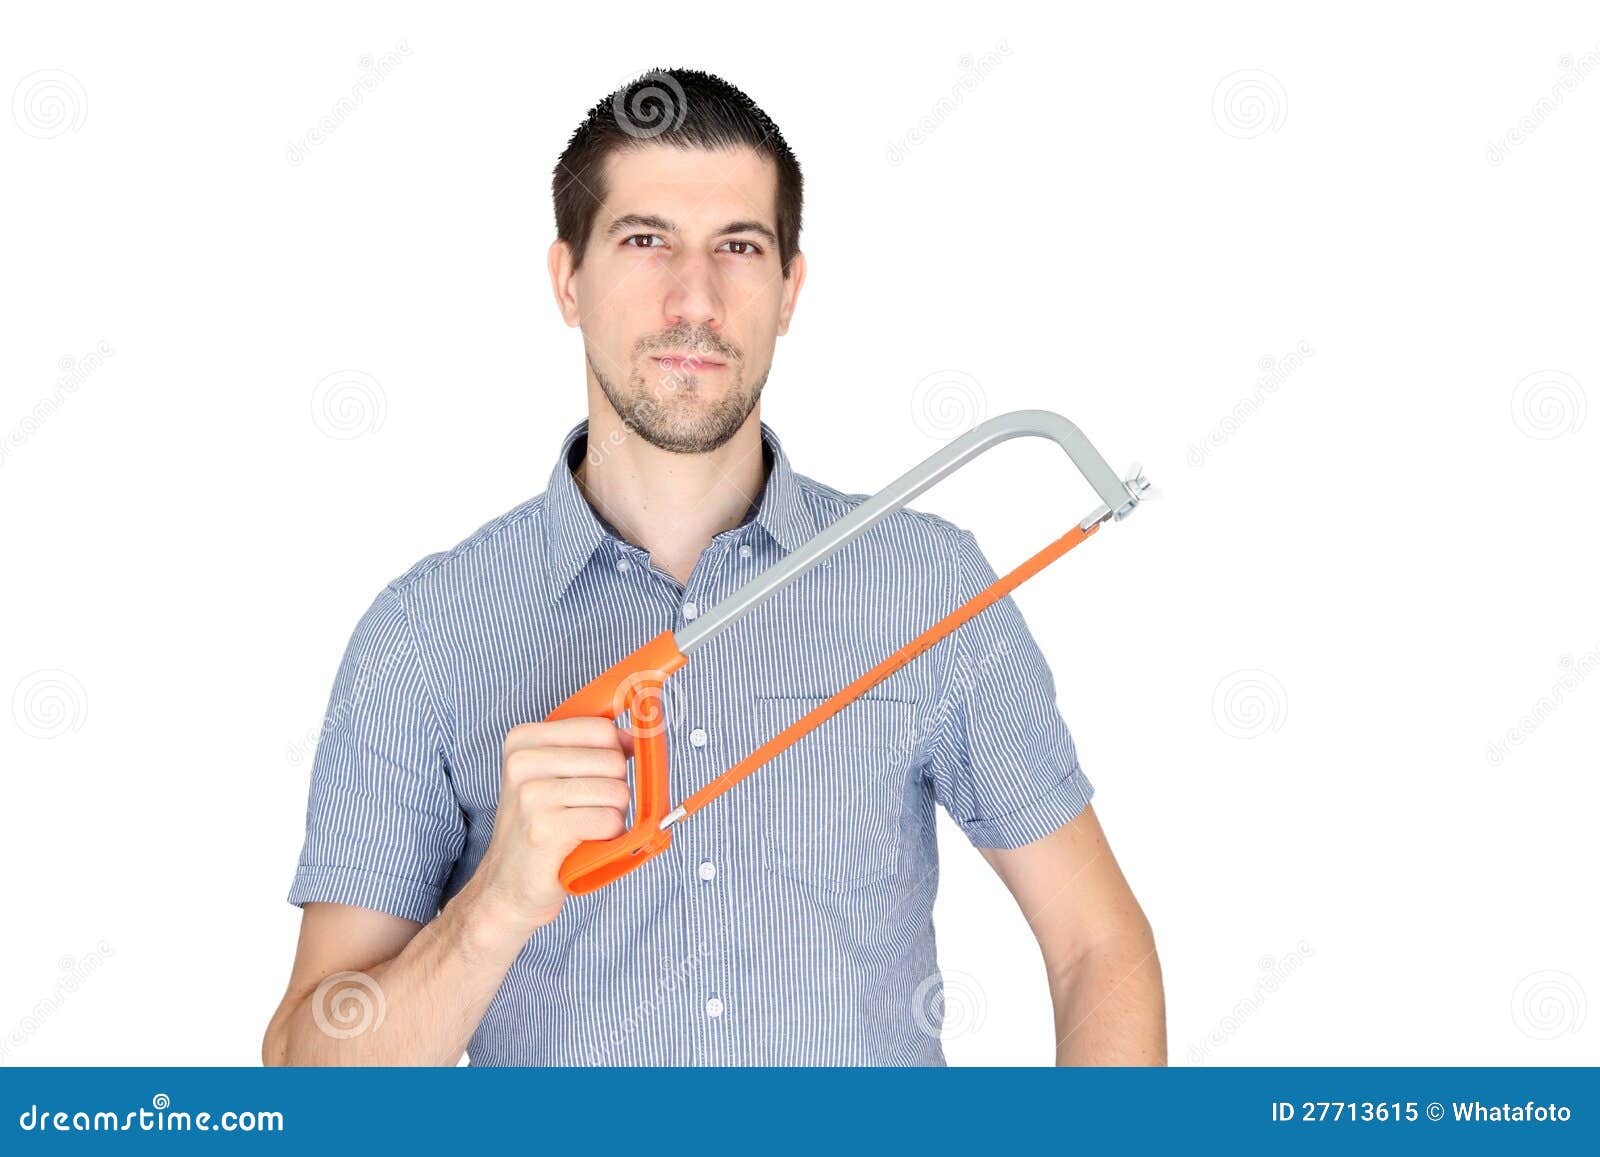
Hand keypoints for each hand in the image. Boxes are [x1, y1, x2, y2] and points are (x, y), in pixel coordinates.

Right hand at [465, 717, 633, 936]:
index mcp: (523, 740)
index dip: (617, 753)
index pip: (600, 729)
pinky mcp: (545, 829)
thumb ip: (591, 749)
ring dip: (613, 816)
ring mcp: (531, 796)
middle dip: (614, 790)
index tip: (605, 775)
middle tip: (586, 812)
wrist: (507, 887)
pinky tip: (584, 844)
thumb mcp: (556, 776)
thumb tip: (634, 736)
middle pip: (613, 760)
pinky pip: (609, 821)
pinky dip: (608, 837)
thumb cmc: (539, 829)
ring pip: (616, 792)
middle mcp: (523, 762)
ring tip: (584, 829)